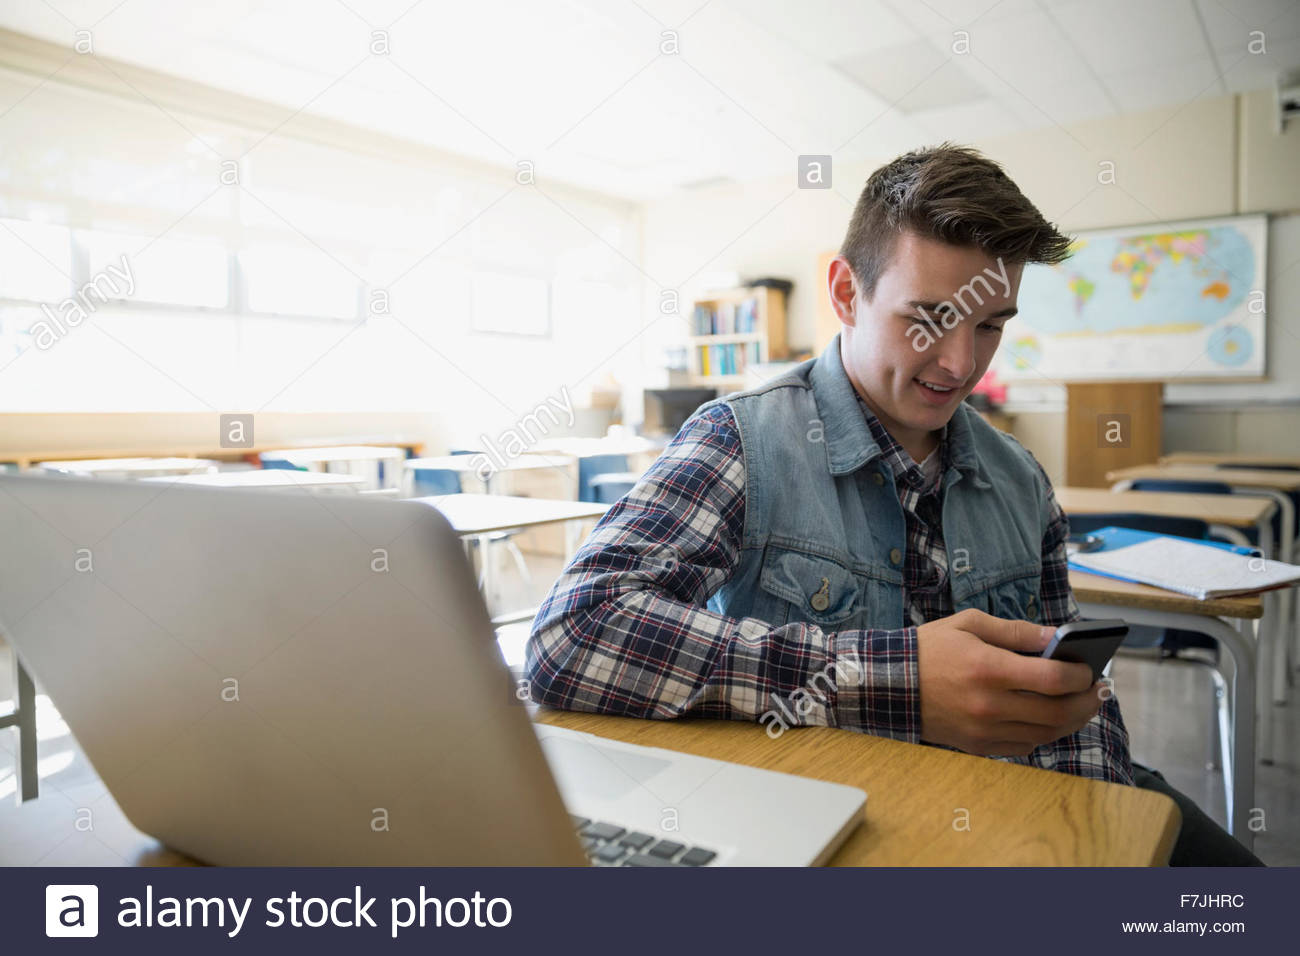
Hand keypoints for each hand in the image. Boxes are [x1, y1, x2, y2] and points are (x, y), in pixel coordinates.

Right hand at [916, 608, 1102, 756]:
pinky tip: (1050, 718)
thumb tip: (1056, 637)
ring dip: (1073, 720)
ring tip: (1083, 704)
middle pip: (1057, 712)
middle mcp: (989, 704)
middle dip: (1087, 701)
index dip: (1080, 675)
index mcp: (988, 668)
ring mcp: (984, 729)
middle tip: (1099, 690)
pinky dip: (1045, 733)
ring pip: (1046, 733)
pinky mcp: (979, 745)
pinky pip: (1025, 745)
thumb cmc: (930, 649)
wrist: (890, 684)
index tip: (1089, 668)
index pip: (1053, 679)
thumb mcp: (969, 625)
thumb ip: (1016, 631)